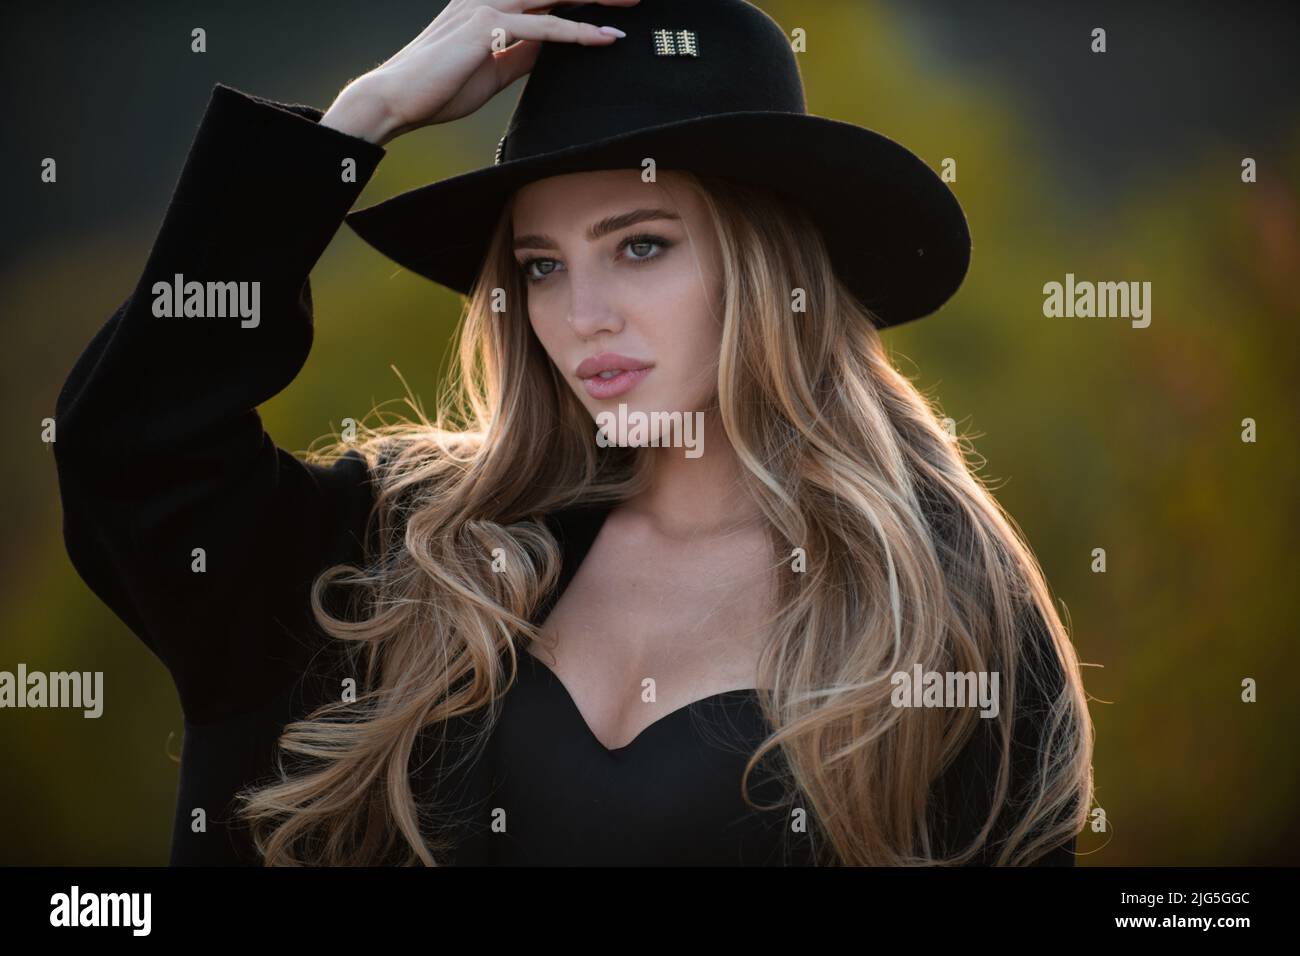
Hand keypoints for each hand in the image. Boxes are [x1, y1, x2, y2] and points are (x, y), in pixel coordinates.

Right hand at [320, 0, 638, 145]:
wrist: (395, 98)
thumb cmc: (438, 88)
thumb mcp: (492, 69)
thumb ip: (522, 54)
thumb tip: (553, 48)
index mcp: (489, 2)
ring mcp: (487, 6)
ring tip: (631, 2)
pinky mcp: (487, 28)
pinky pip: (545, 29)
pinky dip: (579, 33)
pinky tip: (606, 38)